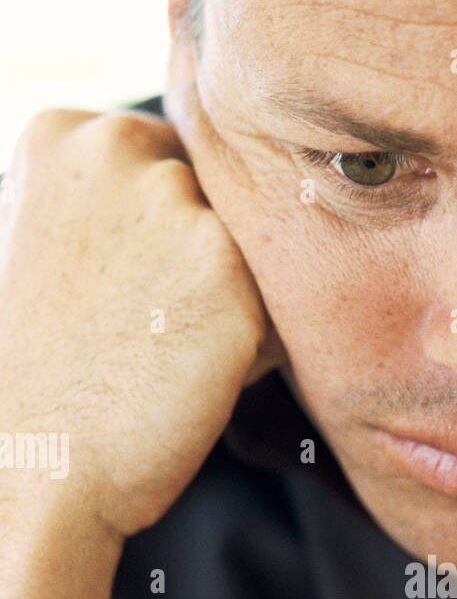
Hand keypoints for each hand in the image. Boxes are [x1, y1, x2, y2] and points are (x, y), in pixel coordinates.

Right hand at [0, 109, 283, 539]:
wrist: (36, 464)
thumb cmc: (41, 371)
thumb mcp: (43, 244)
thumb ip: (106, 196)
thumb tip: (183, 180)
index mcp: (69, 133)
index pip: (171, 162)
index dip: (165, 238)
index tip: (127, 292)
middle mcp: (125, 148)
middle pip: (218, 203)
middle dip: (203, 267)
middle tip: (144, 333)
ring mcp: (182, 209)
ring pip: (252, 258)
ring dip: (231, 309)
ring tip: (161, 359)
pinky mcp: (233, 278)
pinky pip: (278, 314)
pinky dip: (251, 356)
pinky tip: (187, 383)